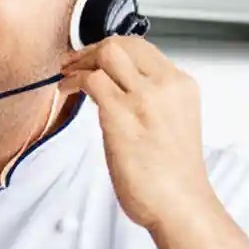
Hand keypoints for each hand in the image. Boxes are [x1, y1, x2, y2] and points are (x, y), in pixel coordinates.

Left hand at [59, 36, 215, 232]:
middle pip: (123, 43)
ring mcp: (145, 97)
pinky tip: (67, 90)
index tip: (94, 60)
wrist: (180, 204)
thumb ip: (153, 100)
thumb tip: (118, 89)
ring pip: (107, 54)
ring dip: (80, 62)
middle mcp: (166, 85)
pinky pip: (92, 81)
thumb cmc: (173, 176)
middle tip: (74, 63)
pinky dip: (74, 81)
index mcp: (181, 85)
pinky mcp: (121, 114)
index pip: (143, 49)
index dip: (112, 50)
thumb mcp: (173, 123)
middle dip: (92, 50)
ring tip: (68, 77)